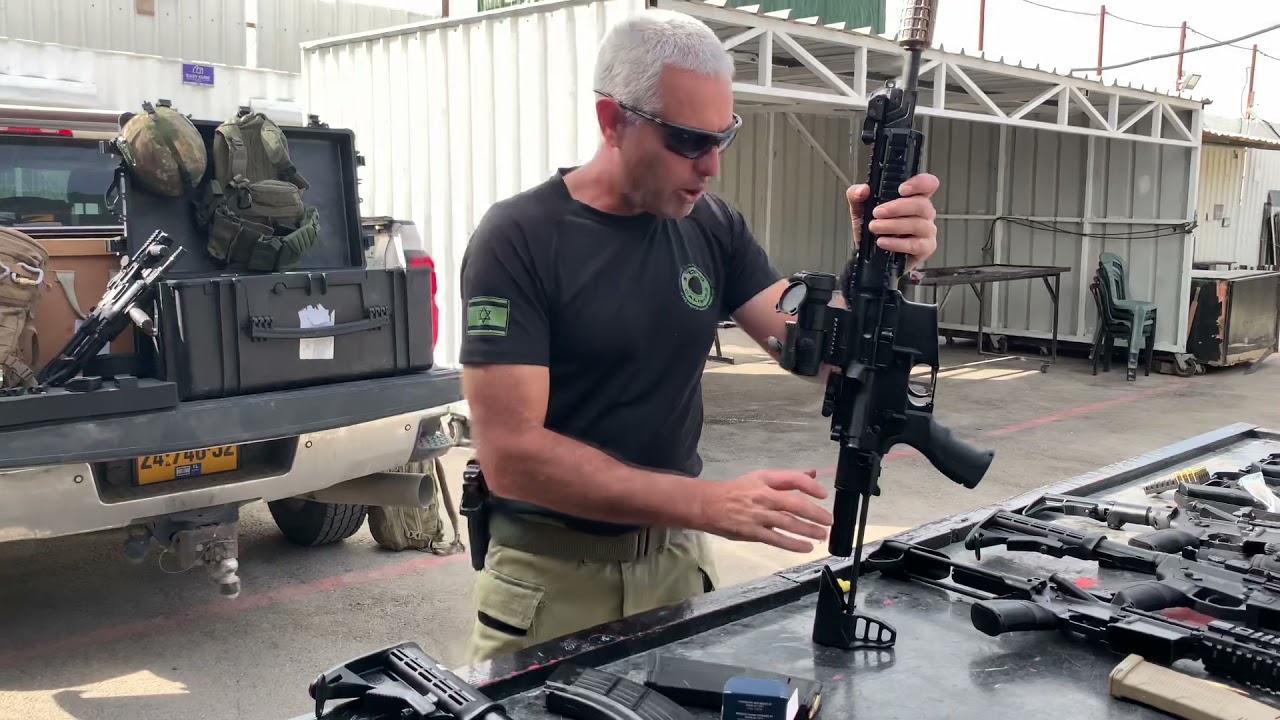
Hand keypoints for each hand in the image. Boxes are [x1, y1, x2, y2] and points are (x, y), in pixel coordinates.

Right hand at [695, 469, 832, 551]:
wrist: (707, 505)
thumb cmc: (736, 491)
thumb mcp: (760, 478)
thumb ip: (787, 479)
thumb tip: (813, 473)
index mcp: (765, 480)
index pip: (793, 479)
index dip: (811, 486)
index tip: (824, 494)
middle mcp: (763, 496)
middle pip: (794, 504)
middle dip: (815, 513)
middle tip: (829, 520)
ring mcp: (758, 516)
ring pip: (788, 523)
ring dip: (808, 530)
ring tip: (822, 535)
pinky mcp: (753, 533)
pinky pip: (777, 540)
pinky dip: (793, 544)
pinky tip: (806, 547)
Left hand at [847, 172, 939, 270]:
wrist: (870, 255)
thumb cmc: (872, 229)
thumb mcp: (860, 210)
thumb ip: (857, 196)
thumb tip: (862, 190)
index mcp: (913, 197)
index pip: (928, 184)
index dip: (919, 183)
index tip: (901, 189)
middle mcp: (924, 212)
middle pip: (922, 204)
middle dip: (897, 207)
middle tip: (877, 213)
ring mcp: (927, 230)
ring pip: (918, 224)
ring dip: (894, 225)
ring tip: (874, 227)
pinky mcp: (925, 248)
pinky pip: (916, 245)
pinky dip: (897, 243)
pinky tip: (883, 242)